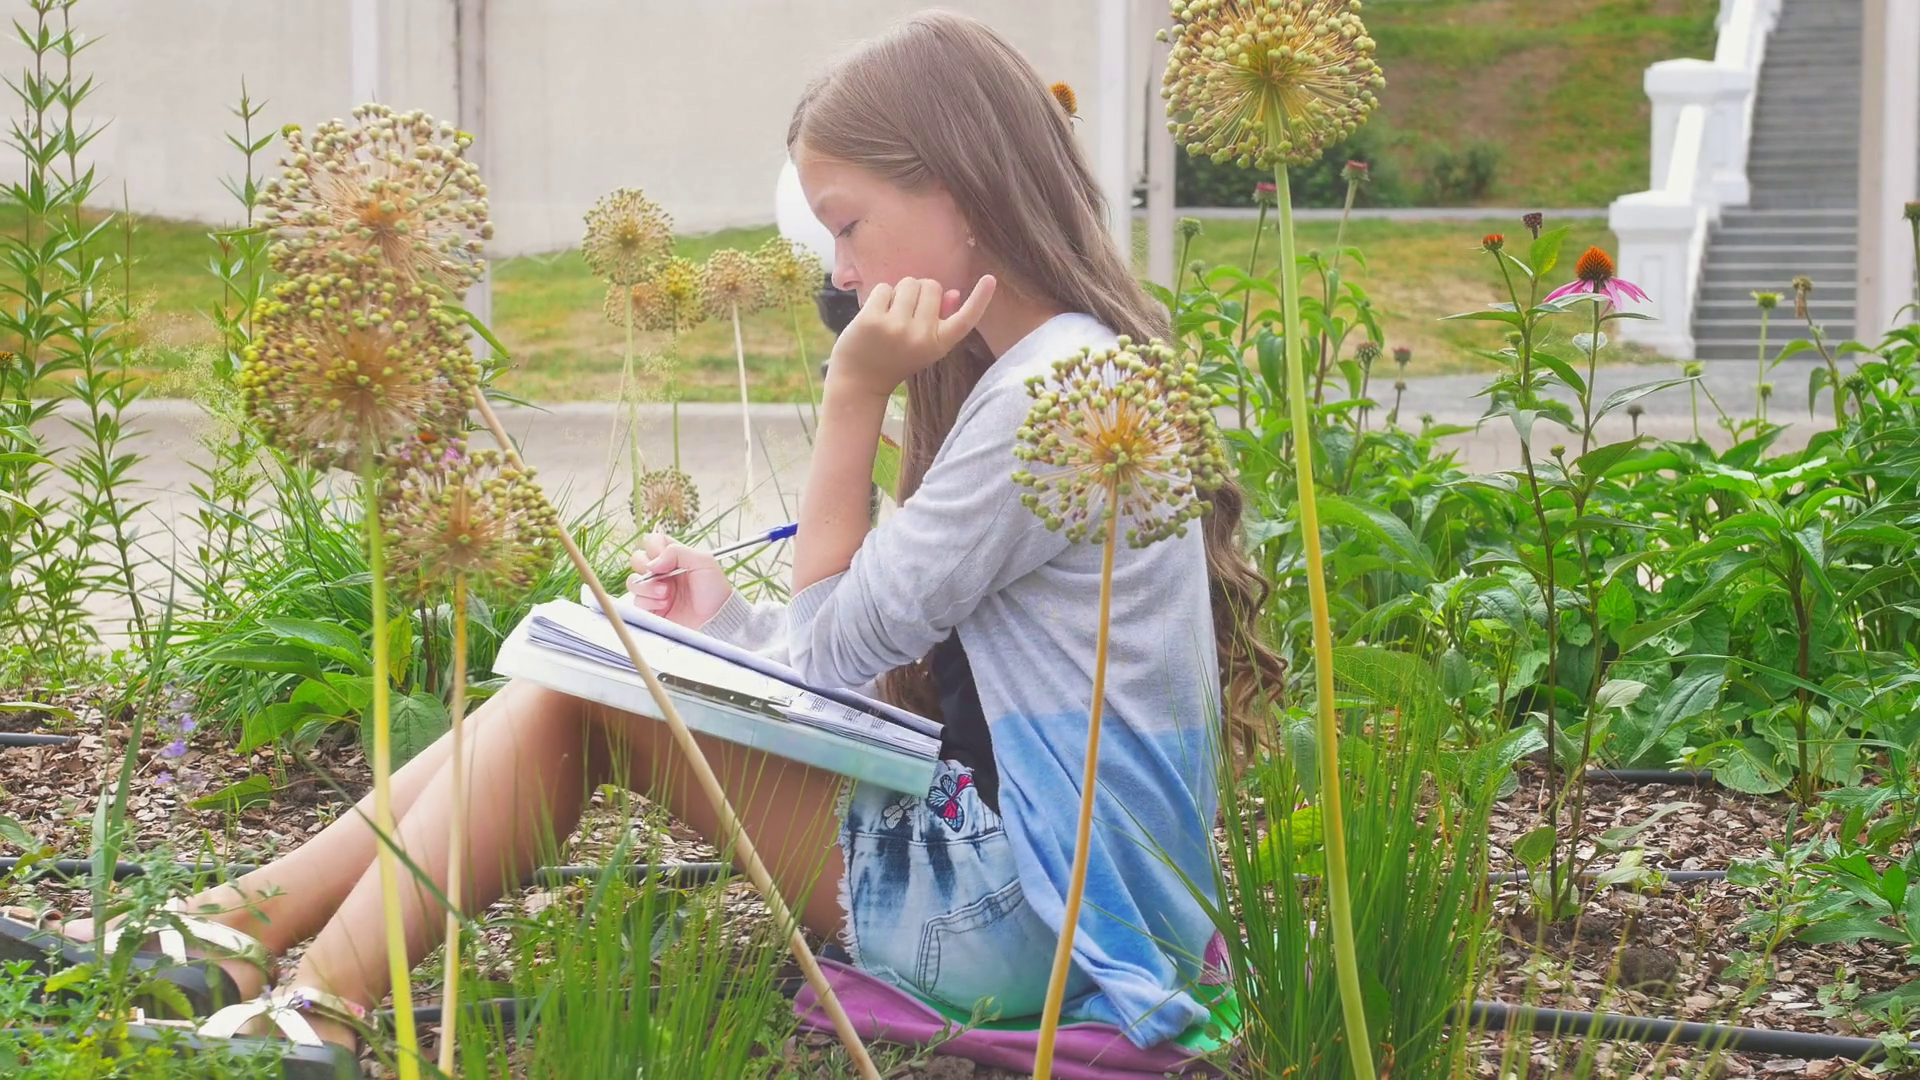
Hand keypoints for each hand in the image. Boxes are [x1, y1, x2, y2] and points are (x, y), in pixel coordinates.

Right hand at [627, 532, 732, 626]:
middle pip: (637, 559)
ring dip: (648, 587)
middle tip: (664, 578)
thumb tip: (652, 562)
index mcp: (674, 557)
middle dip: (646, 568)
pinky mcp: (651, 608)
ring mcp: (655, 590)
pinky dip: (649, 602)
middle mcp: (661, 572)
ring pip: (633, 581)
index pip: (652, 542)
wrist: (716, 619)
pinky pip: (636, 600)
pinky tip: (665, 605)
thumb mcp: (703, 562)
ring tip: (666, 595)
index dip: (653, 548)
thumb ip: (677, 552)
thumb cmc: (715, 591)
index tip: (664, 559)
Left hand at [827, 275, 996, 395]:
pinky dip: (880, 296)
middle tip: (906, 313)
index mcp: (939, 344)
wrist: (859, 381)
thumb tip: (953, 293)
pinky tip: (875, 315)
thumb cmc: (894, 358)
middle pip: (931, 285)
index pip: (966, 319)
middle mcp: (921, 336)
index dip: (980, 298)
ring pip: (908, 283)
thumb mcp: (924, 345)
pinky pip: (884, 287)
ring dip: (899, 292)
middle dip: (919, 292)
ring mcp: (896, 328)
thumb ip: (941, 319)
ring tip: (890, 314)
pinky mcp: (872, 320)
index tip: (991, 279)